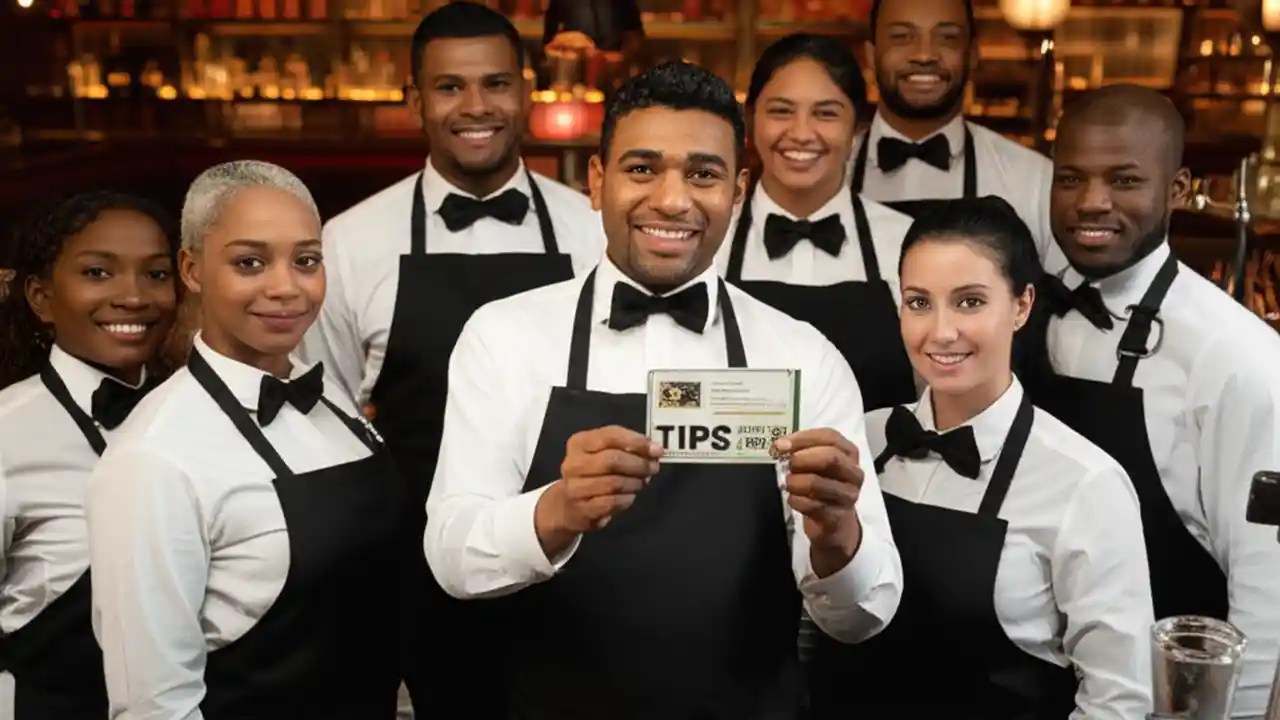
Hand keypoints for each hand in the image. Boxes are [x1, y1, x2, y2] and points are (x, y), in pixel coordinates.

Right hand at [534, 425, 662, 558]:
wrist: (567, 505)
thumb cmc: (593, 473)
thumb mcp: (603, 452)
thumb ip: (627, 446)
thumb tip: (655, 449)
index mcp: (579, 442)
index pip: (611, 435)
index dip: (637, 442)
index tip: (656, 450)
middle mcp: (573, 463)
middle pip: (613, 459)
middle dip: (638, 464)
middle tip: (653, 468)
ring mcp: (575, 488)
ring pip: (614, 483)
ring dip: (635, 483)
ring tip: (641, 482)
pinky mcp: (582, 509)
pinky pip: (612, 502)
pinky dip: (627, 499)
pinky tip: (630, 496)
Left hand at [774, 428, 863, 578]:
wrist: (834, 525)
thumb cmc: (823, 486)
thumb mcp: (817, 464)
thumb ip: (801, 451)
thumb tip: (780, 446)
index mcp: (849, 453)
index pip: (830, 437)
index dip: (802, 439)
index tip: (780, 445)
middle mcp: (853, 473)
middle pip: (830, 458)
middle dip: (801, 459)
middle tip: (785, 464)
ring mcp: (848, 496)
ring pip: (817, 483)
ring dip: (795, 482)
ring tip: (787, 483)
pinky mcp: (837, 517)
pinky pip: (812, 505)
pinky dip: (796, 500)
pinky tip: (793, 499)